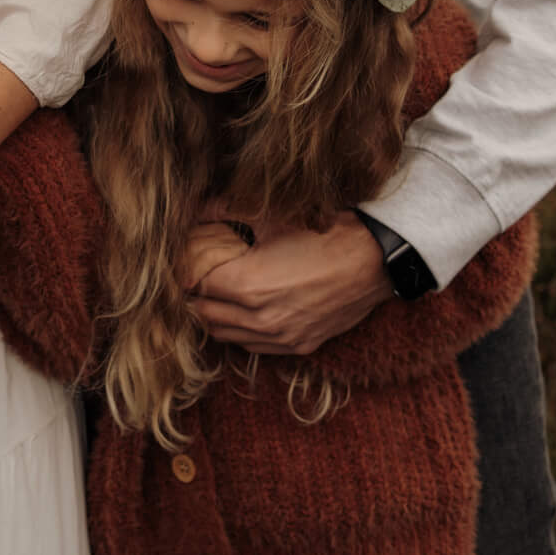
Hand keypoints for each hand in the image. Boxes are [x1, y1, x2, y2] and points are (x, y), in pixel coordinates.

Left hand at [188, 213, 391, 354]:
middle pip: (205, 315)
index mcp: (247, 286)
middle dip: (194, 296)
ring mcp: (281, 337)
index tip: (183, 260)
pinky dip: (240, 331)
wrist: (373, 259)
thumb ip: (226, 211)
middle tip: (193, 276)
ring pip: (226, 335)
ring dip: (215, 316)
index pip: (195, 286)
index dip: (186, 271)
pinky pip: (254, 347)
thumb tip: (198, 207)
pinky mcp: (299, 346)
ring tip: (215, 293)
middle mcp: (260, 319)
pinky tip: (244, 311)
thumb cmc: (322, 232)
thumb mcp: (270, 215)